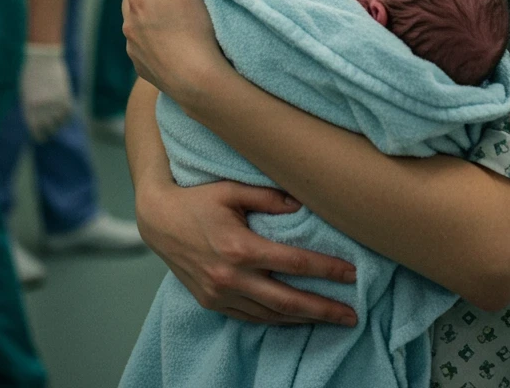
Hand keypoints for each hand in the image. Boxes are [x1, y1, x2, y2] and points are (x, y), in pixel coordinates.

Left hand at [20, 44, 72, 140]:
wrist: (43, 58)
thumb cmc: (29, 74)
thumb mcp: (24, 93)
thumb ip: (29, 107)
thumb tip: (35, 121)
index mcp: (29, 106)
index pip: (35, 129)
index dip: (38, 136)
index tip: (40, 138)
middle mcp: (42, 107)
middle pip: (48, 127)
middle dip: (49, 132)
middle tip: (50, 133)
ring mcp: (54, 101)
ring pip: (59, 121)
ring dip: (58, 124)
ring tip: (57, 123)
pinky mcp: (65, 95)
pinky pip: (68, 112)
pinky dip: (67, 116)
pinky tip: (64, 115)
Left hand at [121, 0, 229, 104]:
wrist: (195, 80)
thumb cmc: (195, 30)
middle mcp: (128, 21)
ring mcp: (131, 45)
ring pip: (134, 19)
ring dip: (146, 14)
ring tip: (170, 18)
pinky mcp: (139, 64)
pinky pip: (140, 43)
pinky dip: (150, 38)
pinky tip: (169, 42)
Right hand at [136, 177, 357, 325]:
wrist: (158, 220)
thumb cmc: (197, 199)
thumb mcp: (233, 190)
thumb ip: (269, 196)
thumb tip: (303, 204)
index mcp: (240, 248)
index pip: (294, 263)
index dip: (326, 270)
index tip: (351, 274)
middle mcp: (231, 277)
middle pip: (288, 300)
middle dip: (323, 310)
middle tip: (352, 316)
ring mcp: (220, 294)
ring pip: (270, 315)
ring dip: (303, 319)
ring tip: (330, 319)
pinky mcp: (211, 302)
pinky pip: (250, 318)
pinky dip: (276, 320)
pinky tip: (294, 318)